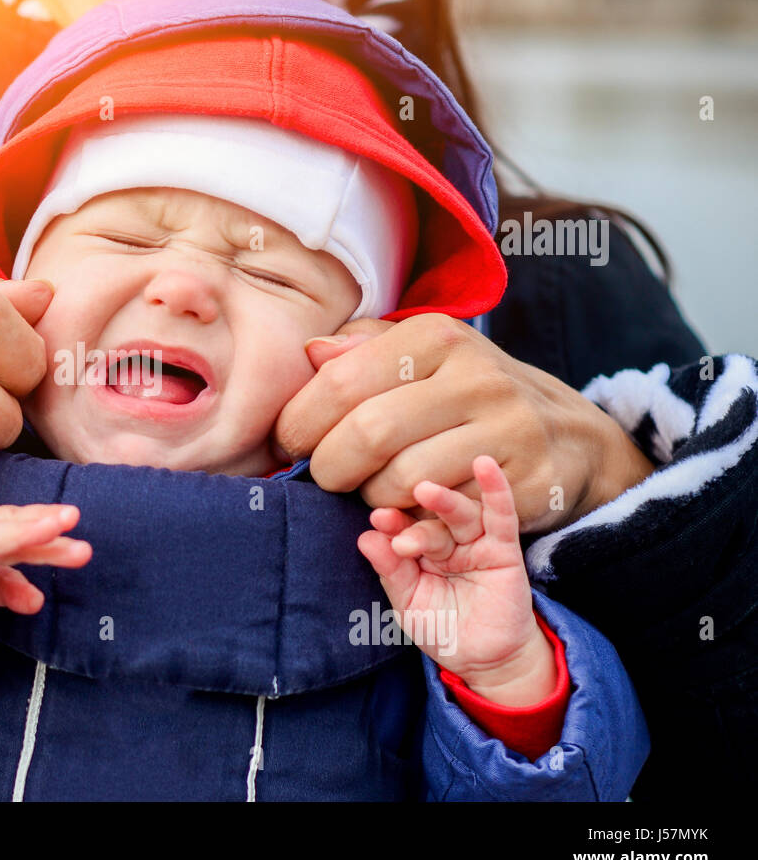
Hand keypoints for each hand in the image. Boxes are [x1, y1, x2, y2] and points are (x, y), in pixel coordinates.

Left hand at [274, 313, 654, 533]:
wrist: (568, 435)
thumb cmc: (467, 394)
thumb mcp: (420, 358)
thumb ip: (362, 351)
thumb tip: (310, 353)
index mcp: (436, 336)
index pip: (341, 382)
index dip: (301, 421)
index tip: (291, 442)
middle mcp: (475, 375)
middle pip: (367, 434)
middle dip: (330, 467)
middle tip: (325, 477)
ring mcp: (507, 428)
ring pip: (402, 480)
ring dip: (372, 498)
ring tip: (373, 490)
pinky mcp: (527, 481)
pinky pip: (444, 515)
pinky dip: (413, 522)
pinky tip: (408, 512)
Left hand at [357, 455, 555, 705]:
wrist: (482, 661)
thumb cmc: (442, 628)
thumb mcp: (409, 604)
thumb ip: (391, 571)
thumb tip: (365, 538)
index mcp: (418, 551)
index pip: (402, 528)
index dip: (391, 523)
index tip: (377, 519)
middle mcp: (445, 541)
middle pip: (429, 522)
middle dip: (413, 524)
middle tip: (395, 527)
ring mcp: (475, 543)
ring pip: (460, 515)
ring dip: (444, 502)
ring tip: (426, 491)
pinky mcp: (504, 550)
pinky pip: (501, 517)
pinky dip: (496, 491)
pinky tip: (486, 465)